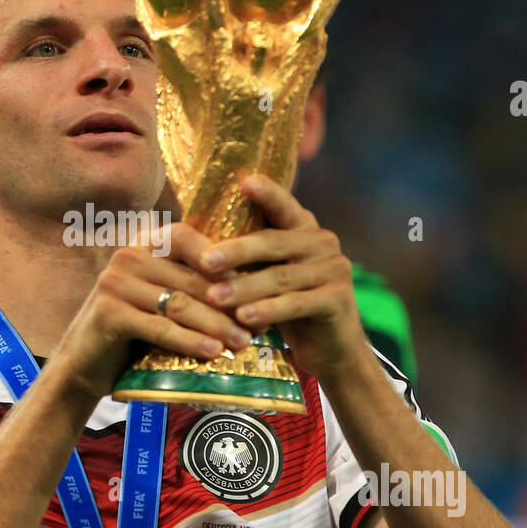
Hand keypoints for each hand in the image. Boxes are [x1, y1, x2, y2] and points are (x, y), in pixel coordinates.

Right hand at [52, 221, 255, 401]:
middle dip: (228, 302)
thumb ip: (190, 284)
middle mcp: (127, 256)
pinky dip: (190, 340)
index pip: (185, 236)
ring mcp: (115, 283)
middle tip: (260, 324)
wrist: (85, 363)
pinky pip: (160, 327)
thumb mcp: (160, 298)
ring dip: (215, 324)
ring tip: (242, 342)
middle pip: (189, 277)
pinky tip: (213, 352)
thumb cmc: (133, 331)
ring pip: (178, 303)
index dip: (220, 255)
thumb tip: (252, 287)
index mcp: (143, 245)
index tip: (252, 279)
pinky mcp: (109, 313)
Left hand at [196, 173, 366, 381]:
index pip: (283, 205)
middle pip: (273, 242)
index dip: (267, 192)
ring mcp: (334, 270)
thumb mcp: (269, 272)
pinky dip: (268, 311)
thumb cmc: (287, 303)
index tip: (244, 181)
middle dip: (236, 251)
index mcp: (304, 228)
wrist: (330, 346)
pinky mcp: (337, 300)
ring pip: (280, 277)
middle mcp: (323, 242)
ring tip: (214, 298)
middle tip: (204, 261)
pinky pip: (295, 304)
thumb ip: (247, 253)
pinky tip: (243, 319)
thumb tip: (189, 236)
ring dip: (244, 287)